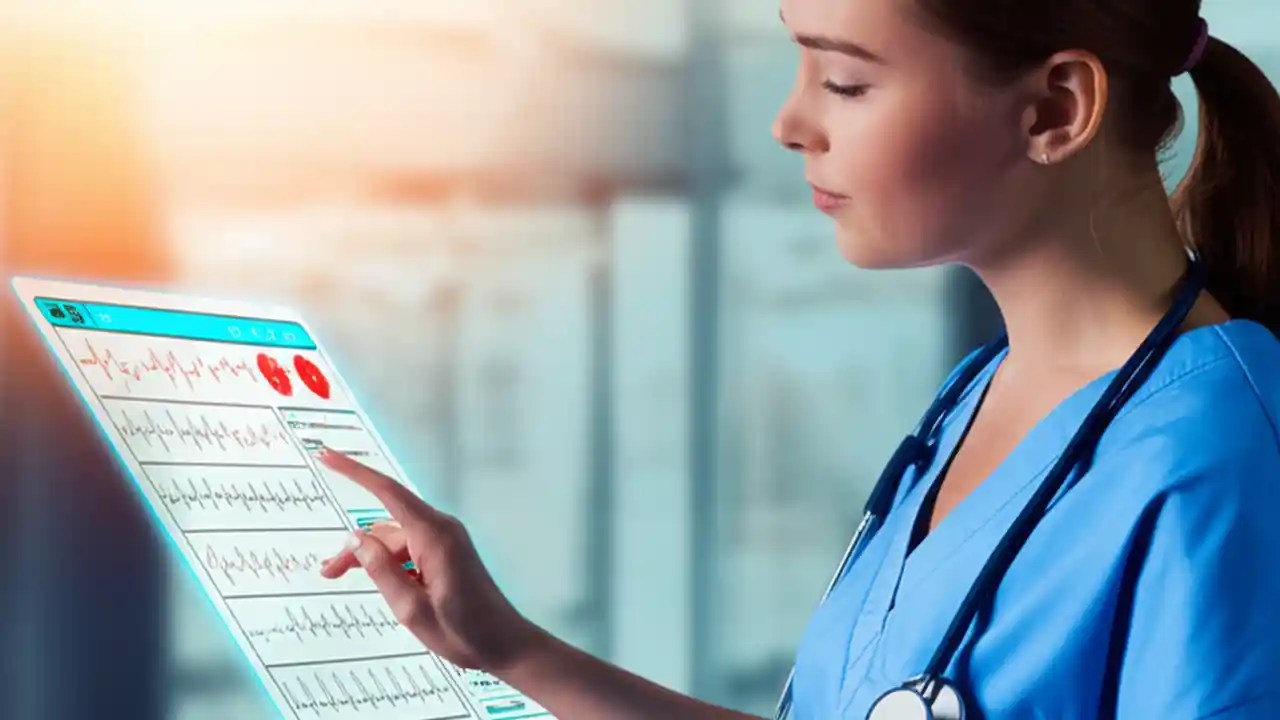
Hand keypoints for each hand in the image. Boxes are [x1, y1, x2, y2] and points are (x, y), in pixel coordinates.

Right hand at [316, 449, 543, 672]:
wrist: (503, 643)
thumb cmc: (463, 631)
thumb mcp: (411, 608)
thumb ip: (381, 570)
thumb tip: (356, 539)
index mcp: (434, 536)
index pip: (388, 493)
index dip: (355, 473)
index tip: (328, 456)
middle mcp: (441, 529)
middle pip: (386, 526)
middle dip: (355, 546)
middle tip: (327, 573)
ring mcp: (446, 539)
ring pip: (395, 540)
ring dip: (370, 556)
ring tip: (340, 577)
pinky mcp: (447, 551)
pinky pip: (410, 548)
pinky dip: (390, 561)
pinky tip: (378, 581)